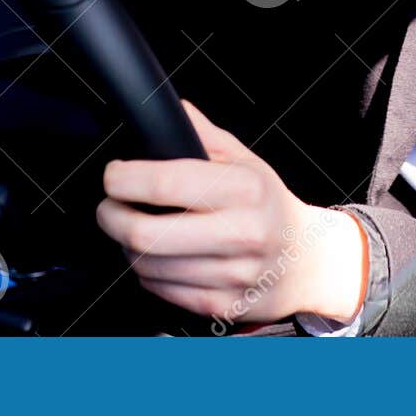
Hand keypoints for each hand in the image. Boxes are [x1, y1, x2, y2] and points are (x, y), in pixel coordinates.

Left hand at [95, 100, 366, 327]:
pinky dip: (148, 272)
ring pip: (147, 265)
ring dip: (127, 247)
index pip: (165, 183)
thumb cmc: (270, 205)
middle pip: (145, 233)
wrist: (306, 260)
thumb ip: (203, 135)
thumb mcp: (247, 161)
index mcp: (245, 189)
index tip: (114, 175)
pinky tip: (158, 256)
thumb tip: (171, 110)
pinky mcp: (221, 306)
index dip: (123, 178)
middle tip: (109, 206)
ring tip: (135, 230)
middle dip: (111, 217)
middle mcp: (242, 233)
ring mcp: (232, 274)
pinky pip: (161, 290)